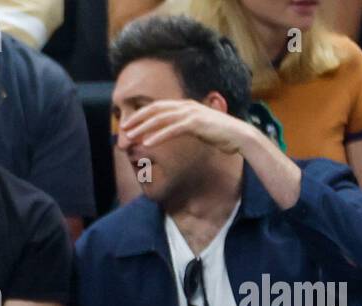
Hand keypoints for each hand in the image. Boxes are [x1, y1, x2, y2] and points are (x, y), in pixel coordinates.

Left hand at [121, 99, 259, 154]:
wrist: (238, 135)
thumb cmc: (217, 133)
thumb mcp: (196, 127)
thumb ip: (182, 125)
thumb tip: (168, 130)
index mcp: (185, 105)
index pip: (157, 106)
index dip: (141, 114)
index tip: (128, 123)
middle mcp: (186, 106)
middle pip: (155, 109)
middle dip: (137, 118)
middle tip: (123, 129)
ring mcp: (191, 113)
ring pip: (161, 119)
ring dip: (143, 128)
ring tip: (130, 136)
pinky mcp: (196, 124)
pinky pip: (172, 130)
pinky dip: (158, 136)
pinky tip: (147, 144)